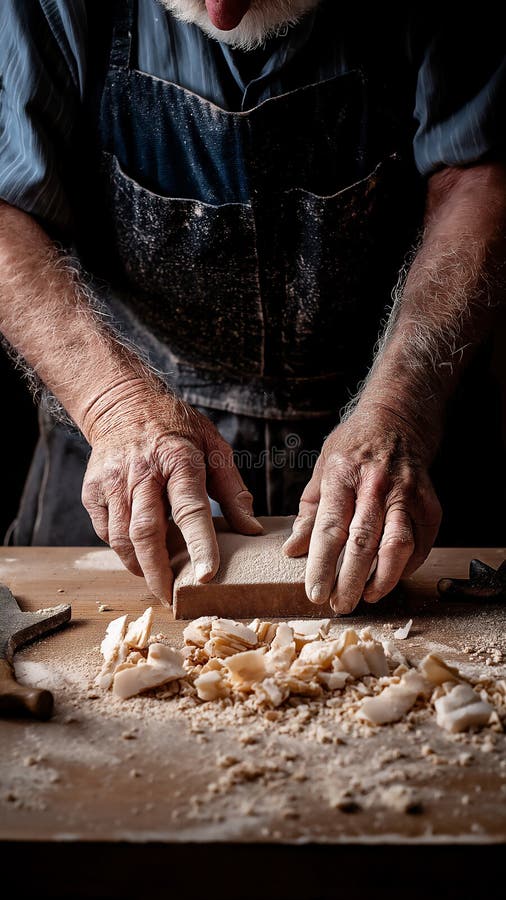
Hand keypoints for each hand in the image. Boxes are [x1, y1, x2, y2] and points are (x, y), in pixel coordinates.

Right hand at [81, 382, 260, 604]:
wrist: (123, 403)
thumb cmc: (177, 428)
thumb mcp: (214, 447)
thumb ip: (232, 490)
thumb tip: (252, 530)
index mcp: (179, 459)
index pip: (191, 509)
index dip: (200, 545)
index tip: (207, 575)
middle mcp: (142, 472)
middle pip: (147, 532)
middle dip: (159, 572)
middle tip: (171, 598)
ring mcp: (112, 482)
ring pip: (122, 537)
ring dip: (140, 566)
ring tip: (158, 581)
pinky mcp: (93, 491)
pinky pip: (106, 532)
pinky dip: (123, 550)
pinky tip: (139, 556)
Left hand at [283, 403, 441, 613]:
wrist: (398, 420)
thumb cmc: (353, 448)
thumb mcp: (321, 470)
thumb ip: (309, 513)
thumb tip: (293, 551)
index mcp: (341, 475)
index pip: (330, 529)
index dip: (322, 566)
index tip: (315, 593)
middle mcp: (375, 485)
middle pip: (362, 543)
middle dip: (349, 581)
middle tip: (339, 606)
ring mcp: (406, 493)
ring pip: (397, 546)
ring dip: (382, 579)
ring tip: (367, 597)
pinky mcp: (429, 503)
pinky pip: (420, 544)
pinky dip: (406, 567)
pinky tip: (390, 577)